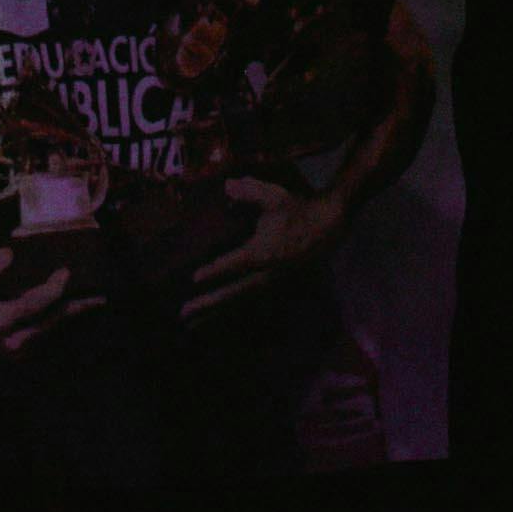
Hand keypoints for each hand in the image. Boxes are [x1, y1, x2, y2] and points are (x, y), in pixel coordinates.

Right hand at [0, 239, 100, 355]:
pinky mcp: (17, 351)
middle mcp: (11, 341)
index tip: (65, 272)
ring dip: (70, 316)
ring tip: (93, 302)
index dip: (53, 288)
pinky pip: (44, 334)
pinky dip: (58, 320)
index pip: (35, 305)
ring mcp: (15, 350)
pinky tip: (71, 308)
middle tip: (99, 298)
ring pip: (49, 331)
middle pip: (50, 323)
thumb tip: (10, 255)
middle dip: (75, 309)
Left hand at [179, 173, 357, 320]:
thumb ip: (248, 191)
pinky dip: (231, 311)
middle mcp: (265, 274)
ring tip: (192, 325)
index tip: (193, 278)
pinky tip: (215, 319)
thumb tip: (226, 186)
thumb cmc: (298, 210)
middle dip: (207, 304)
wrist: (329, 227)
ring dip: (215, 314)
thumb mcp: (273, 196)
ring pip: (239, 303)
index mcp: (263, 253)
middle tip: (183, 314)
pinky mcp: (275, 287)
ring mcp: (271, 284)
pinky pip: (249, 303)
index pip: (233, 265)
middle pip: (232, 293)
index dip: (214, 271)